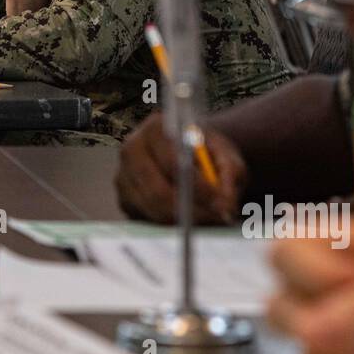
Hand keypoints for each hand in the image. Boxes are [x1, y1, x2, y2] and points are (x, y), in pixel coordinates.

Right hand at [115, 112, 245, 223]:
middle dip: (189, 210)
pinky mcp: (123, 198)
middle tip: (215, 219)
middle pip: (157, 190)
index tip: (218, 202)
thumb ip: (229, 176)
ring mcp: (123, 175)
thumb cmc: (206, 154)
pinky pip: (145, 219)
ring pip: (151, 208)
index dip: (197, 186)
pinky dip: (169, 225)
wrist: (190, 155)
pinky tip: (188, 219)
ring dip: (183, 220)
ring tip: (208, 220)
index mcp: (156, 128)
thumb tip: (225, 205)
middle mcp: (132, 149)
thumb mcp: (226, 157)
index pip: (173, 161)